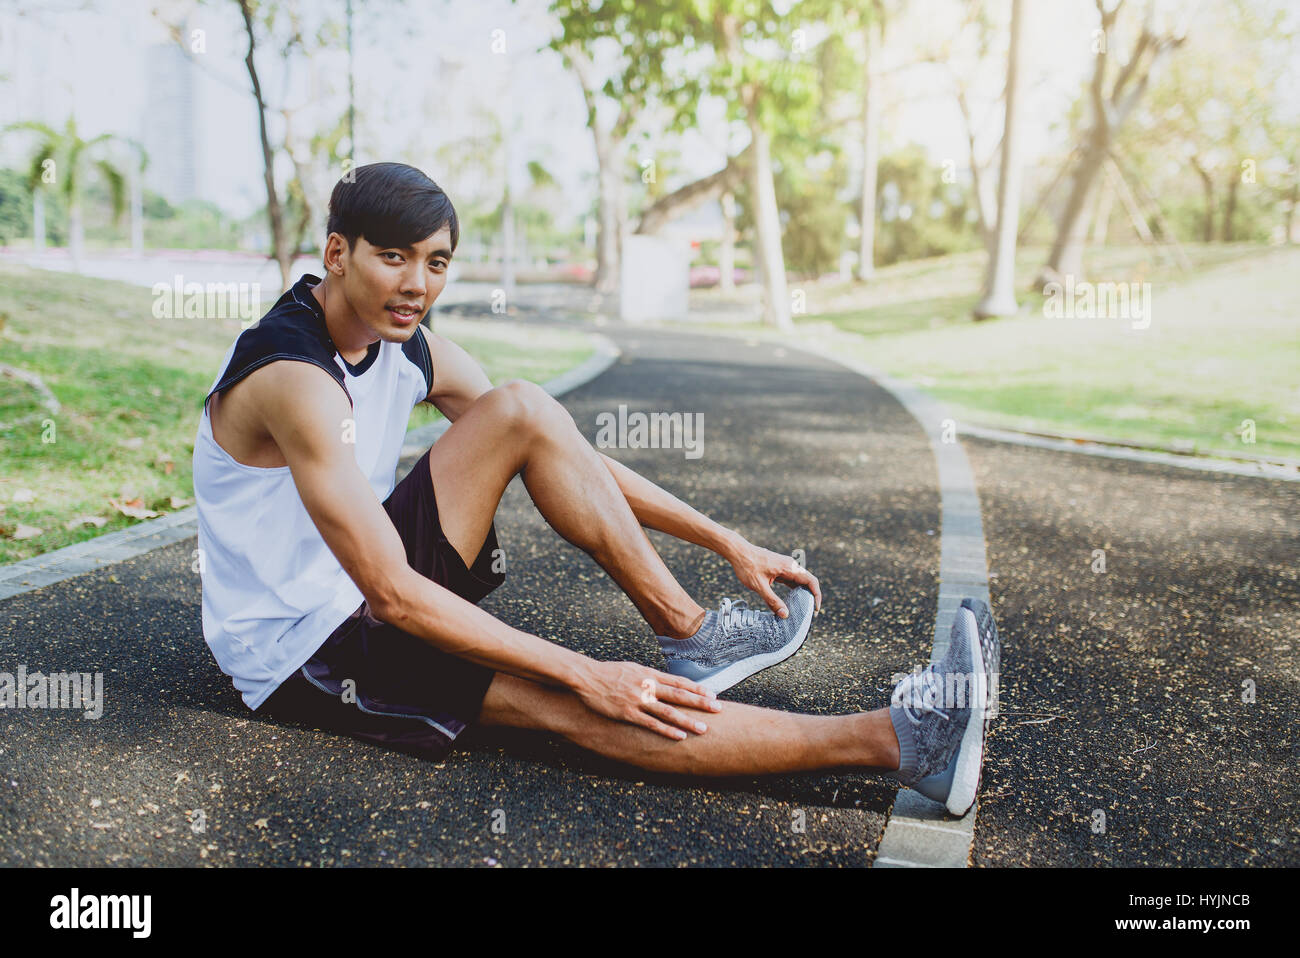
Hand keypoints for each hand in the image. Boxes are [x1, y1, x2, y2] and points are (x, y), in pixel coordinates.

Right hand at [572, 660, 721, 740]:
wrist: (587, 676)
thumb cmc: (609, 672)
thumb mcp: (632, 669)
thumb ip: (649, 676)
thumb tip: (663, 681)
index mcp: (649, 674)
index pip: (679, 681)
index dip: (697, 688)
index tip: (713, 694)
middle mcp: (647, 686)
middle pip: (679, 695)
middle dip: (700, 702)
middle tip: (718, 709)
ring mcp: (638, 700)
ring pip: (668, 712)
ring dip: (687, 721)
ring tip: (703, 729)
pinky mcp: (628, 713)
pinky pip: (651, 723)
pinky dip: (667, 730)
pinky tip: (679, 737)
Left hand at [725, 539, 821, 618]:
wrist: (738, 551)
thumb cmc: (747, 566)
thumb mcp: (759, 586)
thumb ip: (772, 601)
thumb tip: (785, 615)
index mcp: (789, 567)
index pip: (811, 581)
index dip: (817, 596)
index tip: (816, 610)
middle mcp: (790, 566)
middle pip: (808, 582)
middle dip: (811, 597)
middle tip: (810, 614)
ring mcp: (785, 567)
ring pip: (799, 582)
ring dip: (803, 595)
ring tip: (802, 610)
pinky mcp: (779, 569)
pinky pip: (791, 581)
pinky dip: (794, 591)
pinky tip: (792, 602)